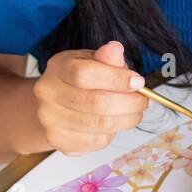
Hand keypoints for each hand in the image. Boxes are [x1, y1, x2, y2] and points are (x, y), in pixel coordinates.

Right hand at [32, 40, 148, 155]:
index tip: (138, 82)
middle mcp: (48, 93)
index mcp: (58, 67)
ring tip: (135, 112)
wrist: (54, 105)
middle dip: (130, 103)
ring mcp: (50, 119)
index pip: (85, 74)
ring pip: (101, 125)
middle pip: (96, 103)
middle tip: (144, 101)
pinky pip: (97, 142)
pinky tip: (114, 124)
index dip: (117, 79)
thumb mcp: (91, 61)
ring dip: (127, 120)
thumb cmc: (78, 80)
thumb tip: (115, 50)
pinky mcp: (58, 140)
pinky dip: (113, 134)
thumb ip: (105, 58)